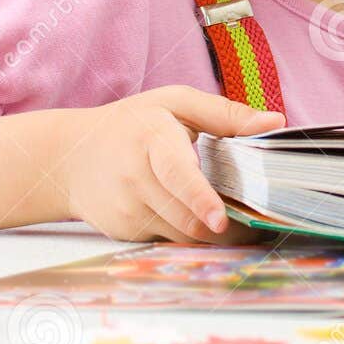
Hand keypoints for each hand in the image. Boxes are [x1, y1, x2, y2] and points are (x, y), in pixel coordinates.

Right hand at [57, 85, 283, 243]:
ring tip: (240, 223)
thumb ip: (226, 113)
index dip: (201, 198)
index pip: (178, 174)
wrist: (68, 158)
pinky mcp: (124, 232)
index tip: (221, 219)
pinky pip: (168, 241)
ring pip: (182, 235)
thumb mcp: (175, 103)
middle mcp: (135, 178)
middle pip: (187, 216)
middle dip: (228, 226)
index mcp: (151, 138)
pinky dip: (190, 235)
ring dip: (214, 235)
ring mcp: (126, 210)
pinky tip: (200, 220)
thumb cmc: (132, 124)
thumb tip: (275, 122)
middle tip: (260, 224)